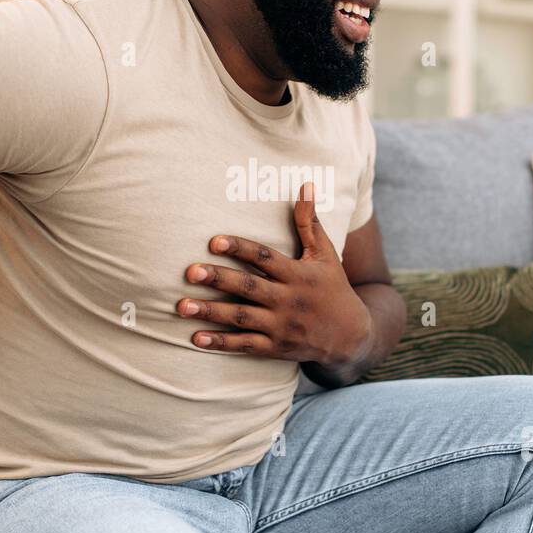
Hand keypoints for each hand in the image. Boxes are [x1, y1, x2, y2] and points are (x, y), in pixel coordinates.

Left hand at [177, 180, 371, 367]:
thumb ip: (309, 222)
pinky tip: (196, 338)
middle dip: (218, 279)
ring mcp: (281, 326)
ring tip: (181, 306)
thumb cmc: (333, 287)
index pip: (264, 258)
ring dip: (211, 312)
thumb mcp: (326, 254)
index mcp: (297, 274)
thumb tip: (306, 184)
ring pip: (241, 317)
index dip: (240, 248)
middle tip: (190, 271)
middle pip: (248, 287)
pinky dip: (221, 343)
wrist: (351, 336)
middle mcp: (288, 300)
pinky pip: (245, 345)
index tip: (214, 241)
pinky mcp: (275, 347)